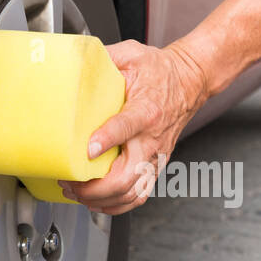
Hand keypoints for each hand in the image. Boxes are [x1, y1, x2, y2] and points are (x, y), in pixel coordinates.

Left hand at [61, 39, 207, 214]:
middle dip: (94, 186)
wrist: (190, 82)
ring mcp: (155, 155)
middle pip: (126, 175)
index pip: (126, 127)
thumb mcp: (131, 54)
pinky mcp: (156, 164)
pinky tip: (99, 203)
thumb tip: (73, 62)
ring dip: (102, 199)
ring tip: (78, 193)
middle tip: (70, 181)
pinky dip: (117, 205)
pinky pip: (139, 194)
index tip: (88, 149)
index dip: (107, 139)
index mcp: (145, 109)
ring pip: (131, 191)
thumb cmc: (161, 70)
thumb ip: (103, 60)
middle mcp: (152, 138)